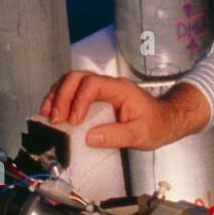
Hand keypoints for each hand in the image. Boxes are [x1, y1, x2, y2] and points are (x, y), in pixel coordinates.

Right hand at [39, 72, 180, 151]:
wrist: (166, 119)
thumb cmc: (156, 124)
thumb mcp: (141, 135)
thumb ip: (117, 136)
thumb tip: (90, 137)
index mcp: (120, 89)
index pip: (92, 84)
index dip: (78, 101)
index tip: (74, 122)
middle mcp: (109, 85)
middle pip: (77, 77)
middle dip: (61, 96)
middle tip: (54, 119)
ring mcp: (101, 89)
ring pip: (71, 81)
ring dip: (56, 96)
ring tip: (47, 115)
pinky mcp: (96, 97)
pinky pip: (73, 91)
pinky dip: (60, 99)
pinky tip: (53, 114)